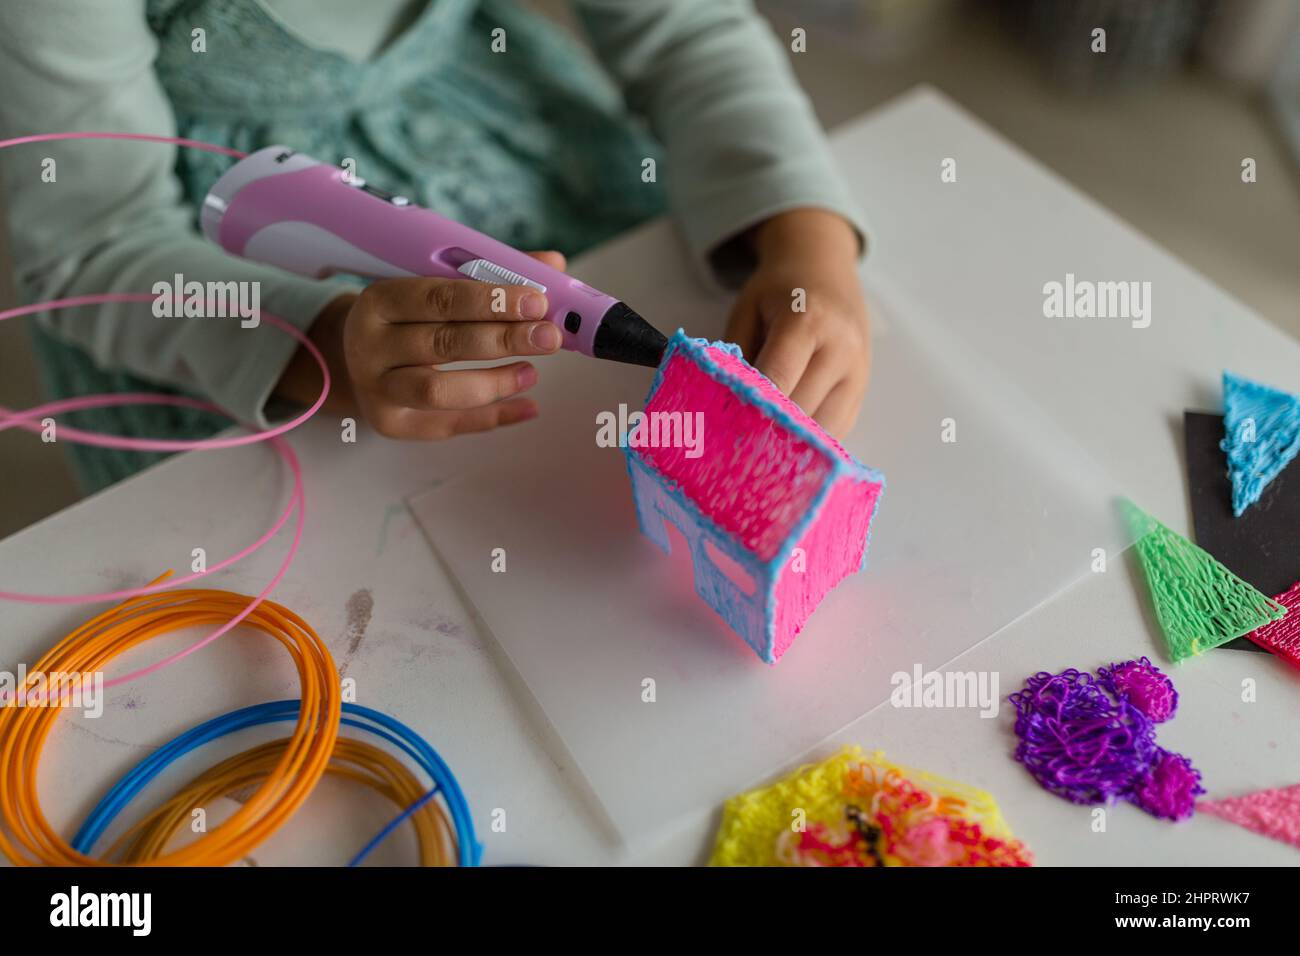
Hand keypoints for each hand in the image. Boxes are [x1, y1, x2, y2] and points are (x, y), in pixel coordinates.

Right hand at [278, 252, 567, 438]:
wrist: (358, 359)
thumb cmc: (408, 319)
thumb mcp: (435, 289)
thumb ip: (490, 276)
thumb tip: (551, 266)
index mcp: (380, 300)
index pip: (439, 298)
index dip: (491, 300)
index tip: (536, 301)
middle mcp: (370, 346)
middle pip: (442, 344)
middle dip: (503, 339)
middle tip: (548, 336)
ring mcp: (377, 389)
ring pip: (438, 390)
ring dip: (494, 382)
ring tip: (532, 372)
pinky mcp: (392, 424)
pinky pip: (447, 426)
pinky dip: (493, 418)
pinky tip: (528, 406)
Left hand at [724, 209, 869, 437]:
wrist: (825, 267)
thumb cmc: (778, 291)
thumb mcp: (746, 312)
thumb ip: (734, 358)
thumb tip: (724, 408)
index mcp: (808, 320)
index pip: (779, 378)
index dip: (752, 410)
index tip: (726, 432)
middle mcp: (841, 348)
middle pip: (803, 409)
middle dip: (769, 432)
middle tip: (737, 450)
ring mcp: (858, 372)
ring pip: (824, 429)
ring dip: (792, 443)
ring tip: (761, 450)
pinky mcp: (863, 390)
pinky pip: (837, 430)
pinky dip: (810, 441)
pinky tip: (786, 442)